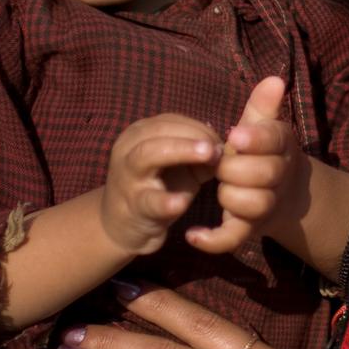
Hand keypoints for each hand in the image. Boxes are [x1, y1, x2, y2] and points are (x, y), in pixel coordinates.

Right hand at [98, 114, 222, 256]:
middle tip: (218, 145)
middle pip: (158, 131)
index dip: (198, 127)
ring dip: (180, 150)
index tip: (221, 140)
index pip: (170, 121)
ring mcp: (128, 178)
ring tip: (208, 155)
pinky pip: (148, 202)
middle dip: (192, 134)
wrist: (123, 227)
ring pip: (147, 155)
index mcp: (139, 135)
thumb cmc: (156, 188)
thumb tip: (225, 145)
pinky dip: (165, 201)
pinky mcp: (134, 208)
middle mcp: (128, 150)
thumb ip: (198, 152)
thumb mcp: (176, 166)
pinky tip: (181, 201)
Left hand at [189, 77, 306, 254]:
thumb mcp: (262, 128)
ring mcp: (266, 205)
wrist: (281, 195)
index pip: (275, 139)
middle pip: (264, 174)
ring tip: (217, 190)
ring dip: (230, 197)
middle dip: (236, 169)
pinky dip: (214, 240)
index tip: (235, 137)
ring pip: (253, 205)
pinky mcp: (250, 229)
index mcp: (282, 145)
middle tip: (221, 164)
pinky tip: (193, 234)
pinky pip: (235, 238)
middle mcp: (279, 176)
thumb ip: (262, 107)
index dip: (256, 139)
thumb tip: (274, 79)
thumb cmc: (261, 153)